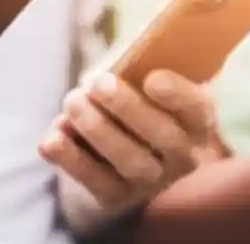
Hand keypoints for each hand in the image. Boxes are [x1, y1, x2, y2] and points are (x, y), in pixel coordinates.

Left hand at [40, 71, 217, 210]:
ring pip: (130, 161)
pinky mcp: (121, 198)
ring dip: (97, 130)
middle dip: (126, 107)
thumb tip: (129, 50)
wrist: (137, 154)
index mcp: (198, 120)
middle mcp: (185, 156)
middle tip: (97, 83)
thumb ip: (146, 66)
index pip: (197, 107)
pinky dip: (71, 160)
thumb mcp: (155, 82)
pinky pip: (96, 182)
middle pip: (162, 135)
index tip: (152, 78)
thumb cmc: (143, 102)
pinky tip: (51, 138)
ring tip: (73, 101)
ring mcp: (154, 182)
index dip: (177, 95)